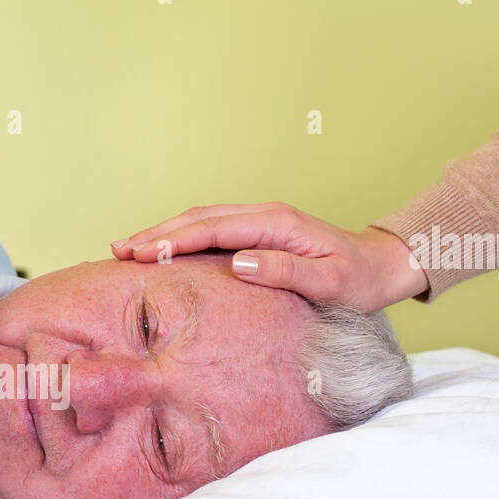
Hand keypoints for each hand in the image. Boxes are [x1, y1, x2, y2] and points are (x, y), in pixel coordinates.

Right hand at [111, 203, 428, 312]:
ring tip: (126, 249)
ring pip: (200, 220)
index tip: (140, 253)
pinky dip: (180, 236)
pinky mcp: (257, 232)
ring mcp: (259, 221)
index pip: (213, 229)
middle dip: (155, 233)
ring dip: (162, 232)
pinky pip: (211, 230)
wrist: (381, 266)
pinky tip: (161, 249)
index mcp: (276, 224)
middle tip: (116, 250)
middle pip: (198, 218)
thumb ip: (285, 271)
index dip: (173, 240)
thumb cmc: (358, 281)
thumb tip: (239, 263)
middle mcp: (264, 215)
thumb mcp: (329, 283)